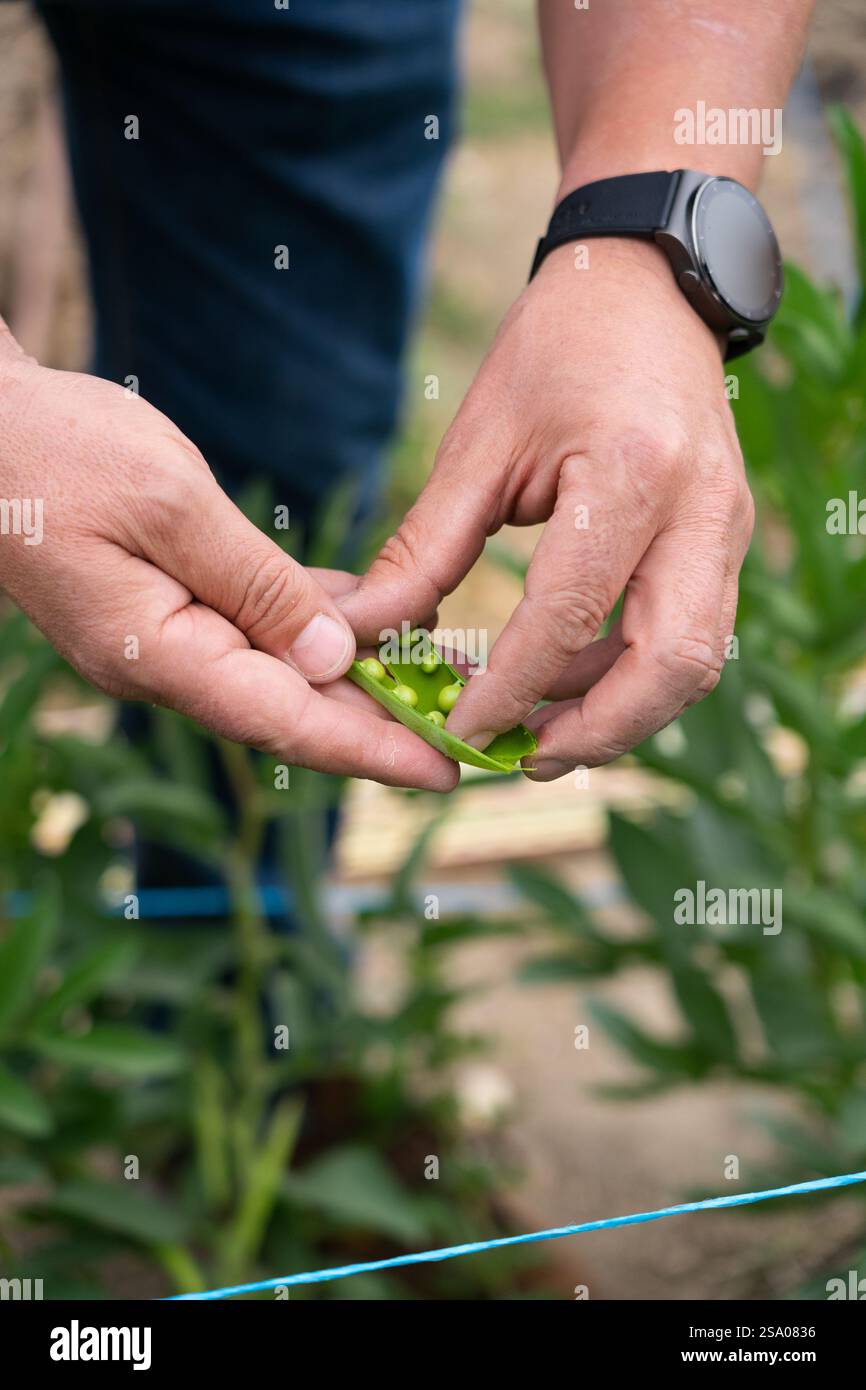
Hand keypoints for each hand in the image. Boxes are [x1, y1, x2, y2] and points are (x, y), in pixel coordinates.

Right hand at [0, 338, 456, 790]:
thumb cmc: (59, 454)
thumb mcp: (170, 506)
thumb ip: (258, 586)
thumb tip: (334, 657)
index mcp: (163, 654)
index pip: (288, 722)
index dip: (373, 751)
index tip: (445, 774)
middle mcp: (169, 662)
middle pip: (296, 707)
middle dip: (384, 721)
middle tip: (473, 722)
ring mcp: (169, 636)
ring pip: (284, 670)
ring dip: (362, 674)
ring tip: (446, 672)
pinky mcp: (173, 603)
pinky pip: (261, 626)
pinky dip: (320, 625)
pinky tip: (379, 617)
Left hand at [339, 238, 753, 778]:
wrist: (647, 290)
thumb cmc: (555, 350)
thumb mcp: (479, 441)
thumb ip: (425, 548)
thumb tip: (367, 635)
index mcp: (629, 473)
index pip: (572, 613)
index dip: (514, 688)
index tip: (461, 732)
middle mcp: (699, 509)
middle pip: (673, 665)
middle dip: (597, 731)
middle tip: (521, 758)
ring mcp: (727, 528)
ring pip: (694, 663)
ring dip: (618, 713)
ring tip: (536, 729)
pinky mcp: (726, 540)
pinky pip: (692, 636)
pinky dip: (632, 676)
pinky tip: (569, 682)